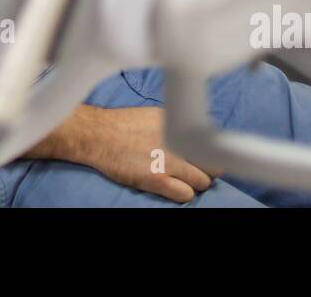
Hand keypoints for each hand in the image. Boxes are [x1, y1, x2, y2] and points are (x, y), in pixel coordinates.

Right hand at [70, 105, 214, 203]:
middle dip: (205, 170)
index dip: (208, 154)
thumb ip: (177, 127)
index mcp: (179, 124)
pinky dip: (183, 193)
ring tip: (182, 181)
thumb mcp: (157, 115)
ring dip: (194, 183)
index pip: (211, 144)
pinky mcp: (157, 179)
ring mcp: (169, 161)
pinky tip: (172, 188)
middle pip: (212, 164)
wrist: (98, 135)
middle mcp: (178, 141)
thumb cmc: (123, 124)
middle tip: (194, 171)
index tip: (205, 159)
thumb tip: (193, 136)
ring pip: (202, 182)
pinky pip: (186, 194)